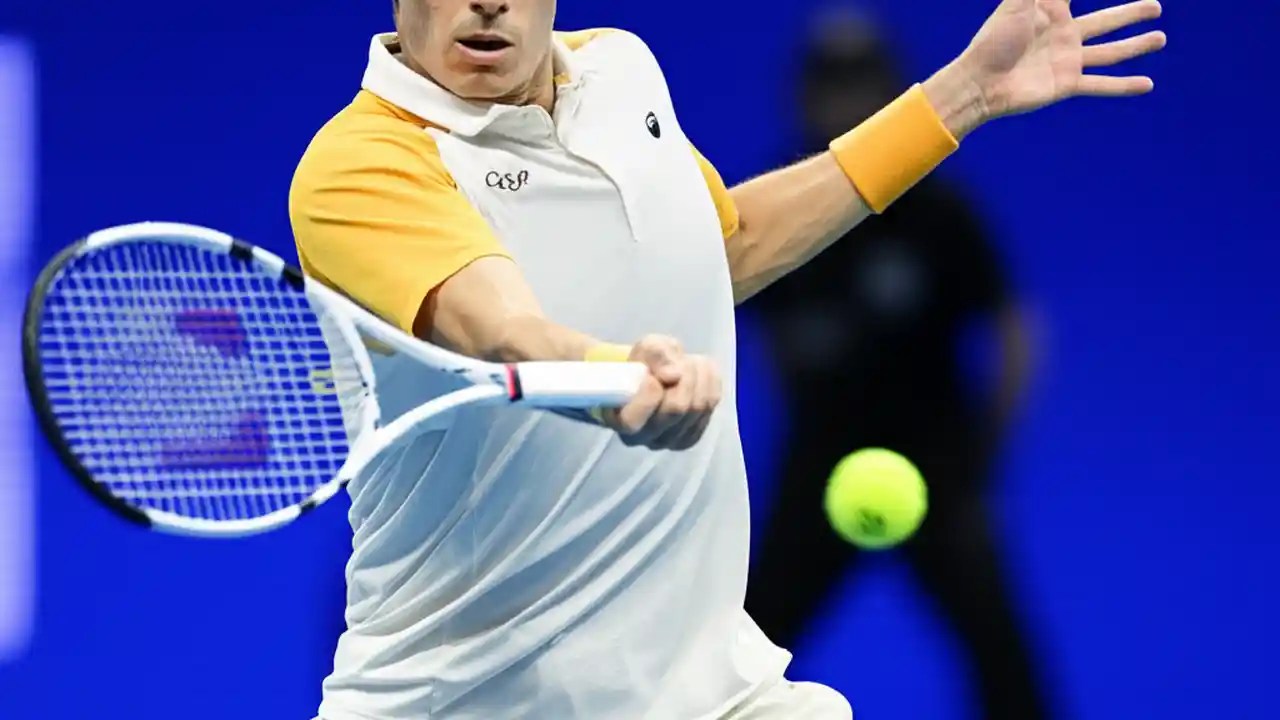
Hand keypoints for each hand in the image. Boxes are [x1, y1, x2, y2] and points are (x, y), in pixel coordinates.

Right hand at [600, 335, 721, 450]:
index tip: (652, 374)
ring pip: (698, 406)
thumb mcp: (645, 349)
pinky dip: (710, 383)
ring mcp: (669, 441)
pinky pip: (711, 406)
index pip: (633, 421)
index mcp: (618, 420)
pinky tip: (699, 374)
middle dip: (683, 376)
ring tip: (689, 363)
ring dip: (698, 376)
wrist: (658, 376)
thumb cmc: (644, 364)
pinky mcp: (691, 437)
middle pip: (676, 409)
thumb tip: (673, 375)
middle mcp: (643, 438)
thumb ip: (655, 356)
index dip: (648, 394)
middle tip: (680, 360)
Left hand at [925, 0, 1165, 136]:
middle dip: (1131, 12)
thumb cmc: (993, 40)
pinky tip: (1147, 85)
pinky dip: (1124, 85)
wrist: (981, 84)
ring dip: (1136, 45)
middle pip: (1107, 20)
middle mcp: (1063, 33)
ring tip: (1161, 38)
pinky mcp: (1067, 83)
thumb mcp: (1019, 1)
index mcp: (1051, 10)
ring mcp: (1067, 59)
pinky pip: (1102, 84)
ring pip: (1111, 51)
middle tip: (1156, 5)